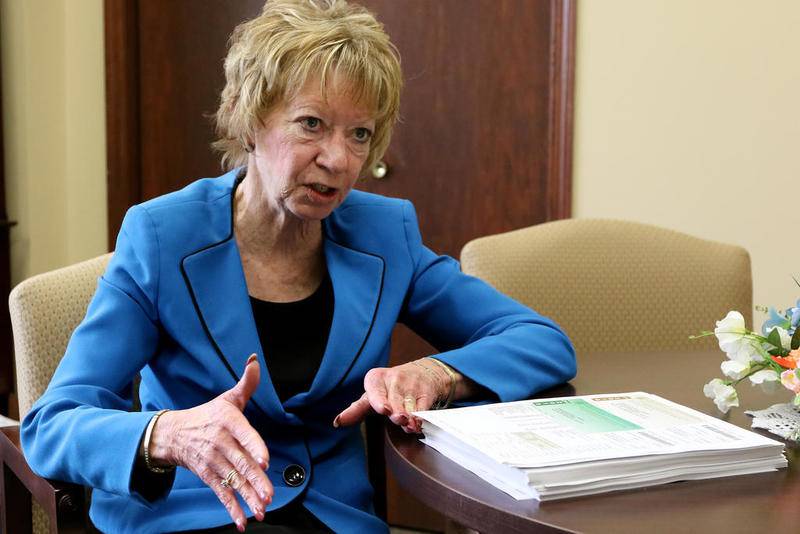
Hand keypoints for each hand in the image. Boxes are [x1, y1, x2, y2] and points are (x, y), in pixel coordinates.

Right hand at [149, 354, 272, 531]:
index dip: (254, 447)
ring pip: (233, 480)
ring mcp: (212, 460)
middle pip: (240, 462)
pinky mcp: (207, 475)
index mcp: (227, 421)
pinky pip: (221, 493)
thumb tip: (255, 360)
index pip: (244, 434)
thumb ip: (246, 383)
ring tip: (261, 509)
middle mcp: (219, 441)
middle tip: (269, 494)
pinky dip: (231, 508)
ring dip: (247, 497)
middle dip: (255, 480)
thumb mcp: (227, 398)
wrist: (173, 433)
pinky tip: (242, 521)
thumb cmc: (208, 414)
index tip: (264, 460)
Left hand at [333, 358, 453, 433]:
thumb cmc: (388, 389)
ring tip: (410, 426)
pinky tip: (418, 423)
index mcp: (375, 378)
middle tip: (398, 418)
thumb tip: (337, 422)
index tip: (384, 409)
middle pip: (394, 401)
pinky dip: (421, 417)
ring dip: (410, 417)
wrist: (419, 374)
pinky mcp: (426, 391)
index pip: (376, 391)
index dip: (380, 401)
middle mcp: (393, 378)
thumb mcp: (371, 395)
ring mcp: (411, 384)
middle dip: (397, 410)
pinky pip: (423, 407)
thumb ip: (356, 410)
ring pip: (410, 405)